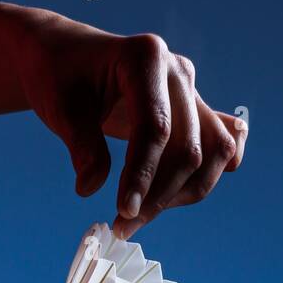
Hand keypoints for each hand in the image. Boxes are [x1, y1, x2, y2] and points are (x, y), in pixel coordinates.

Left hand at [19, 11, 247, 238]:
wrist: (65, 58)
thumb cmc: (59, 76)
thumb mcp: (59, 108)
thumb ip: (81, 146)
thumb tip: (92, 188)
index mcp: (146, 57)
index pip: (157, 128)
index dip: (143, 175)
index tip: (124, 212)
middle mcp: (178, 72)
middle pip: (189, 147)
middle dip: (160, 194)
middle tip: (124, 224)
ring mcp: (192, 91)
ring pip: (214, 151)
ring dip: (184, 192)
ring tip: (142, 215)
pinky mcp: (196, 110)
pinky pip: (222, 143)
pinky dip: (210, 172)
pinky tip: (184, 194)